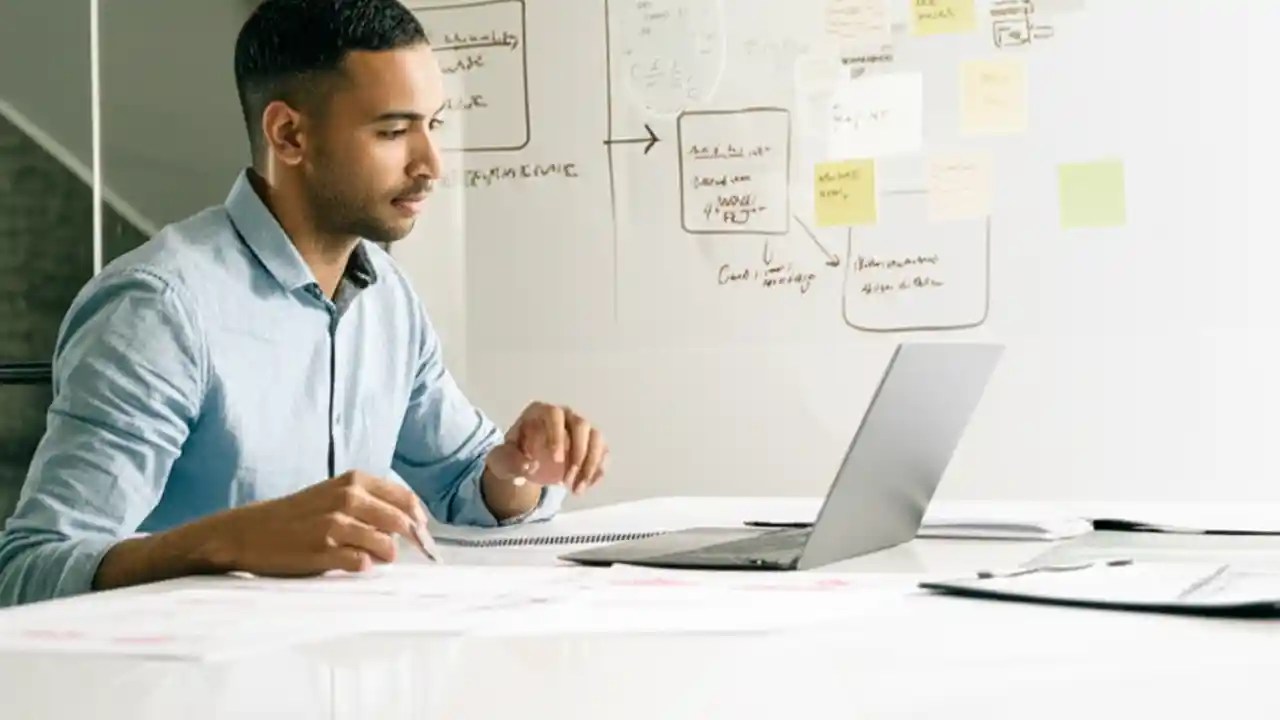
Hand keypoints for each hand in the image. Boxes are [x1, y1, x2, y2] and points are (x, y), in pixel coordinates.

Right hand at [205, 470, 428, 575]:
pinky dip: (363, 567)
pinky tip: (353, 564)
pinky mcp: (323, 550)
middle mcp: (348, 498)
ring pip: (386, 546)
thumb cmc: (297, 514)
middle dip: (410, 542)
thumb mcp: (334, 494)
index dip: (419, 520)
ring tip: (370, 558)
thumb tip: (407, 526)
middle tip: (406, 554)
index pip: (406, 499)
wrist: (250, 531)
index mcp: (354, 481)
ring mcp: (336, 524)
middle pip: (402, 523)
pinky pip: (362, 563)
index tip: (422, 534)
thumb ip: (369, 504)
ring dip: (384, 556)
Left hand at [485, 402, 608, 494]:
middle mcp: (565, 415)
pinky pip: (602, 453)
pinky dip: (597, 471)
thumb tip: (529, 466)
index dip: (558, 434)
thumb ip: (510, 461)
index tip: (556, 460)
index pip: (554, 415)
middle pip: (582, 425)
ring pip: (597, 439)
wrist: (525, 463)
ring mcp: (581, 428)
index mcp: (542, 411)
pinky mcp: (591, 443)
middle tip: (567, 481)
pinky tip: (585, 487)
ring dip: (591, 466)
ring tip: (577, 489)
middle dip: (579, 454)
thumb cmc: (512, 455)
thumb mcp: (501, 459)